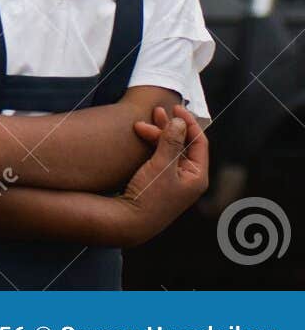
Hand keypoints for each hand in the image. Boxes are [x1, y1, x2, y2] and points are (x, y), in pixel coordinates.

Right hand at [115, 105, 207, 245]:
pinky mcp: (160, 182)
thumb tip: (180, 122)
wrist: (129, 220)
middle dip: (168, 127)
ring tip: (139, 125)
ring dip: (157, 135)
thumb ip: (171, 142)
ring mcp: (174, 180)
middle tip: (155, 112)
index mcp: (197, 176)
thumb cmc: (149, 196)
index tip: (176, 108)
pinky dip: (152, 145)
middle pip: (183, 144)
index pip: (200, 143)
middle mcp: (188, 178)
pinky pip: (160, 157)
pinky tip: (141, 137)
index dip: (189, 123)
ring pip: (169, 149)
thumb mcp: (161, 166)